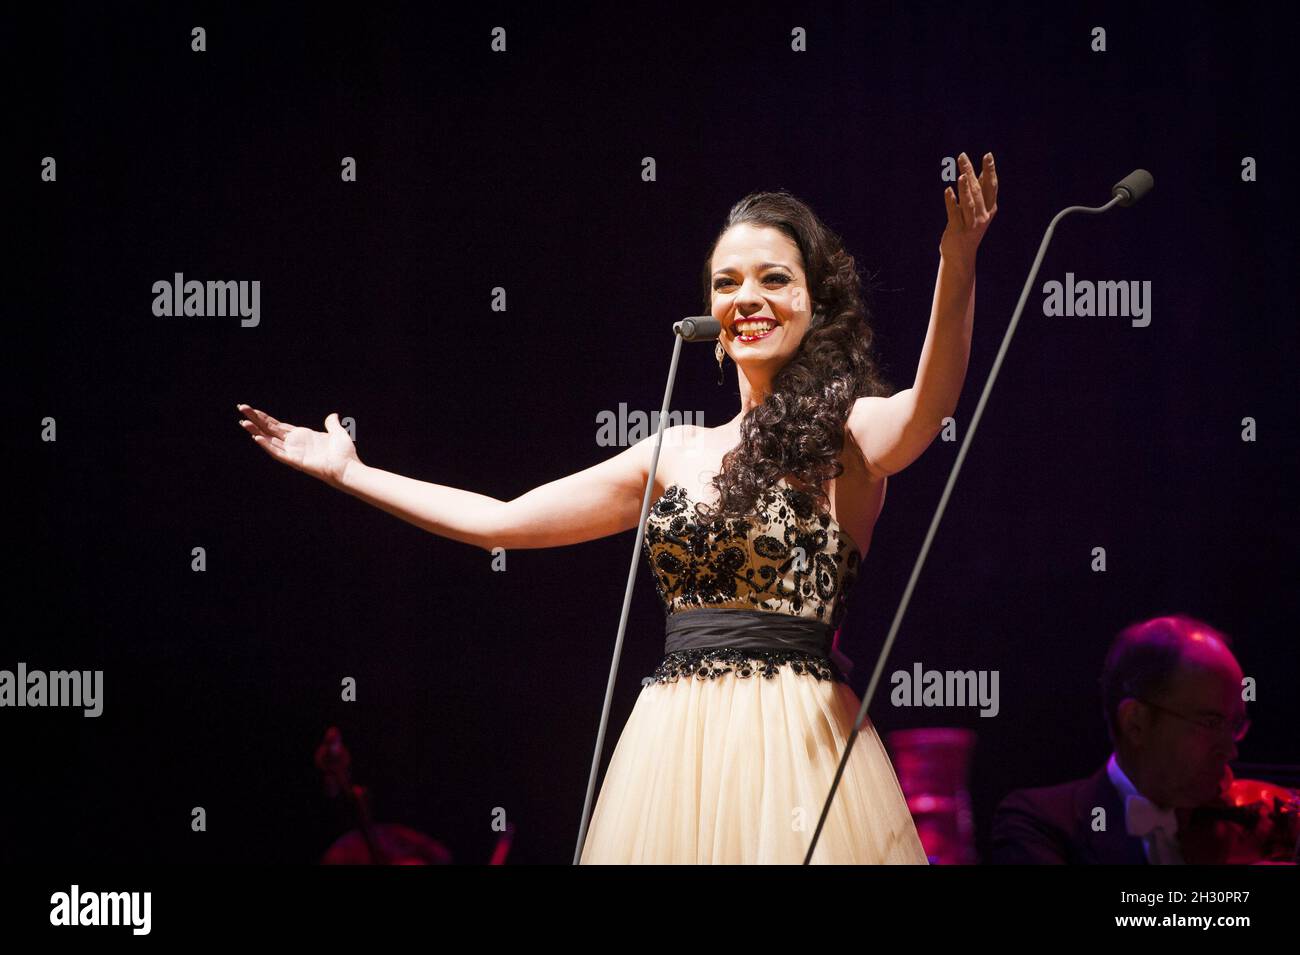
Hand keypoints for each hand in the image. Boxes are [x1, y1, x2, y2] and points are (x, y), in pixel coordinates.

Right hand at [237, 404, 359, 486]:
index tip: (252, 409)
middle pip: (270, 429)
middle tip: (241, 408)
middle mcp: (295, 444)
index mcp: (302, 436)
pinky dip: (267, 445)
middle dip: (255, 419)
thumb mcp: (337, 433)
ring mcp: (293, 452)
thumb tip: (333, 415)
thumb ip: (332, 424)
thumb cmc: (344, 454)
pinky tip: (256, 437)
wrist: (349, 468)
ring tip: (243, 422)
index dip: (264, 418)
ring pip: (269, 440)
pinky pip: (278, 453)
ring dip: (256, 431)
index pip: (278, 425)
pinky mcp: (295, 461)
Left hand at [940, 151, 997, 266]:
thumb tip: (978, 172)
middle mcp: (982, 216)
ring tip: (962, 174)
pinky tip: (948, 191)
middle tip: (962, 157)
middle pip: (977, 191)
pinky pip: (954, 214)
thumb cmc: (968, 229)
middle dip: (971, 172)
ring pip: (968, 203)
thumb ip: (978, 193)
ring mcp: (971, 225)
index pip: (991, 187)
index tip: (987, 155)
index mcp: (990, 209)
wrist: (961, 255)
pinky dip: (951, 202)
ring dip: (965, 188)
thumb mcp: (977, 211)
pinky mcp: (957, 231)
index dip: (990, 171)